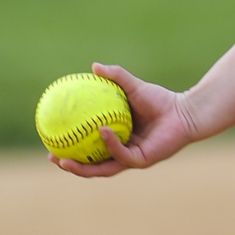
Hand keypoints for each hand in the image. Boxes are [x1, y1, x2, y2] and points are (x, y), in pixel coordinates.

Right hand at [48, 63, 197, 177]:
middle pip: (90, 165)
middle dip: (69, 165)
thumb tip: (93, 66)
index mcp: (116, 139)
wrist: (185, 111)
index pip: (87, 148)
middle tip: (51, 156)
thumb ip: (116, 77)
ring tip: (64, 160)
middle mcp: (121, 152)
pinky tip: (101, 131)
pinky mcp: (142, 160)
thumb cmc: (161, 99)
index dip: (68, 148)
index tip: (50, 139)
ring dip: (82, 167)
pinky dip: (110, 144)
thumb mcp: (134, 86)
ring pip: (102, 168)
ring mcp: (131, 158)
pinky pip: (121, 154)